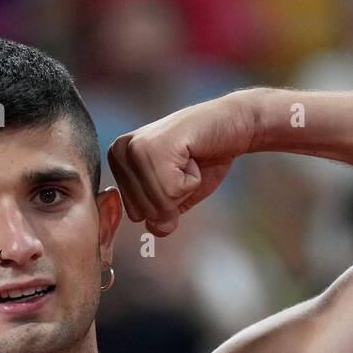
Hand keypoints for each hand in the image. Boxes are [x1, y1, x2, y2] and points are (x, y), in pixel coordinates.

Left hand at [107, 96, 254, 236]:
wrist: (235, 123)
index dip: (167, 200)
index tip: (176, 171)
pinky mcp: (154, 147)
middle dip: (175, 195)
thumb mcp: (177, 195)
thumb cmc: (205, 158)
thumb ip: (161, 216)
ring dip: (185, 186)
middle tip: (185, 163)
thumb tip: (157, 229)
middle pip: (146, 212)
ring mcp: (134, 148)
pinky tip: (192, 153)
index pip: (136, 215)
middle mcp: (119, 152)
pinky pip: (173, 191)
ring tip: (188, 158)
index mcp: (117, 162)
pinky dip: (193, 179)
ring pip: (159, 203)